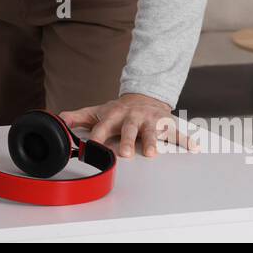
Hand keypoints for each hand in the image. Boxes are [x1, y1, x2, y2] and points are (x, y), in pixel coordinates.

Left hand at [59, 93, 197, 158]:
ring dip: (153, 141)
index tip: (92, 146)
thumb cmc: (118, 111)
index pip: (103, 126)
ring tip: (153, 153)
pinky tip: (194, 148)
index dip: (97, 136)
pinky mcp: (165, 122)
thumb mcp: (97, 112)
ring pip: (152, 131)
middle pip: (129, 129)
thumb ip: (78, 117)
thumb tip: (59, 119)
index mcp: (114, 115)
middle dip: (128, 141)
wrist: (143, 98)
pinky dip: (186, 139)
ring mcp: (150, 120)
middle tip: (125, 154)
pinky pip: (177, 132)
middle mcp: (132, 117)